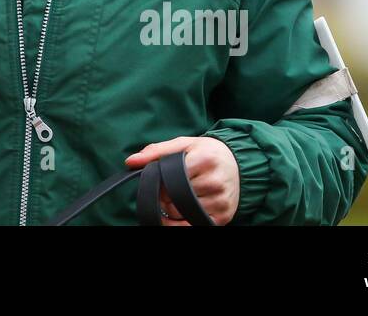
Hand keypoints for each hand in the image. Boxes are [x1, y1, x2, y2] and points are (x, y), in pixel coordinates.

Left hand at [125, 136, 239, 224]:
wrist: (237, 163)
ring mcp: (221, 201)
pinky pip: (194, 224)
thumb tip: (130, 161)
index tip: (160, 180)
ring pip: (182, 213)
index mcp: (204, 160)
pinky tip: (185, 210)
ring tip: (182, 196)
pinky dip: (184, 221)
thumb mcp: (184, 144)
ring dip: (174, 210)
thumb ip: (156, 151)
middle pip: (174, 199)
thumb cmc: (206, 152)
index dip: (159, 182)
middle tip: (171, 188)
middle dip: (165, 197)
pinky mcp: (224, 216)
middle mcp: (215, 181)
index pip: (169, 179)